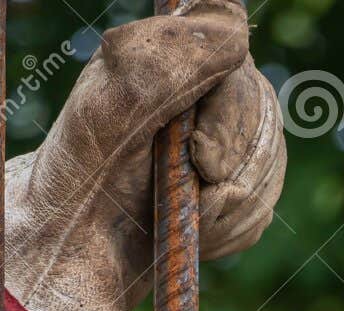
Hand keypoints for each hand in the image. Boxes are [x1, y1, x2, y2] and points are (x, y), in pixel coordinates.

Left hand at [0, 0, 285, 310]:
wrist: (76, 245)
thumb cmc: (82, 170)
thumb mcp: (111, 104)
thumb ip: (165, 58)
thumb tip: (235, 32)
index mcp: (176, 52)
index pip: (240, 65)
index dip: (232, 117)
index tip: (200, 160)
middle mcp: (208, 88)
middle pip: (264, 120)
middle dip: (229, 172)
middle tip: (188, 195)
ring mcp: (228, 138)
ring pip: (267, 169)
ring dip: (225, 208)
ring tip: (180, 216)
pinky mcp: (237, 187)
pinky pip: (259, 210)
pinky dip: (226, 230)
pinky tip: (190, 229)